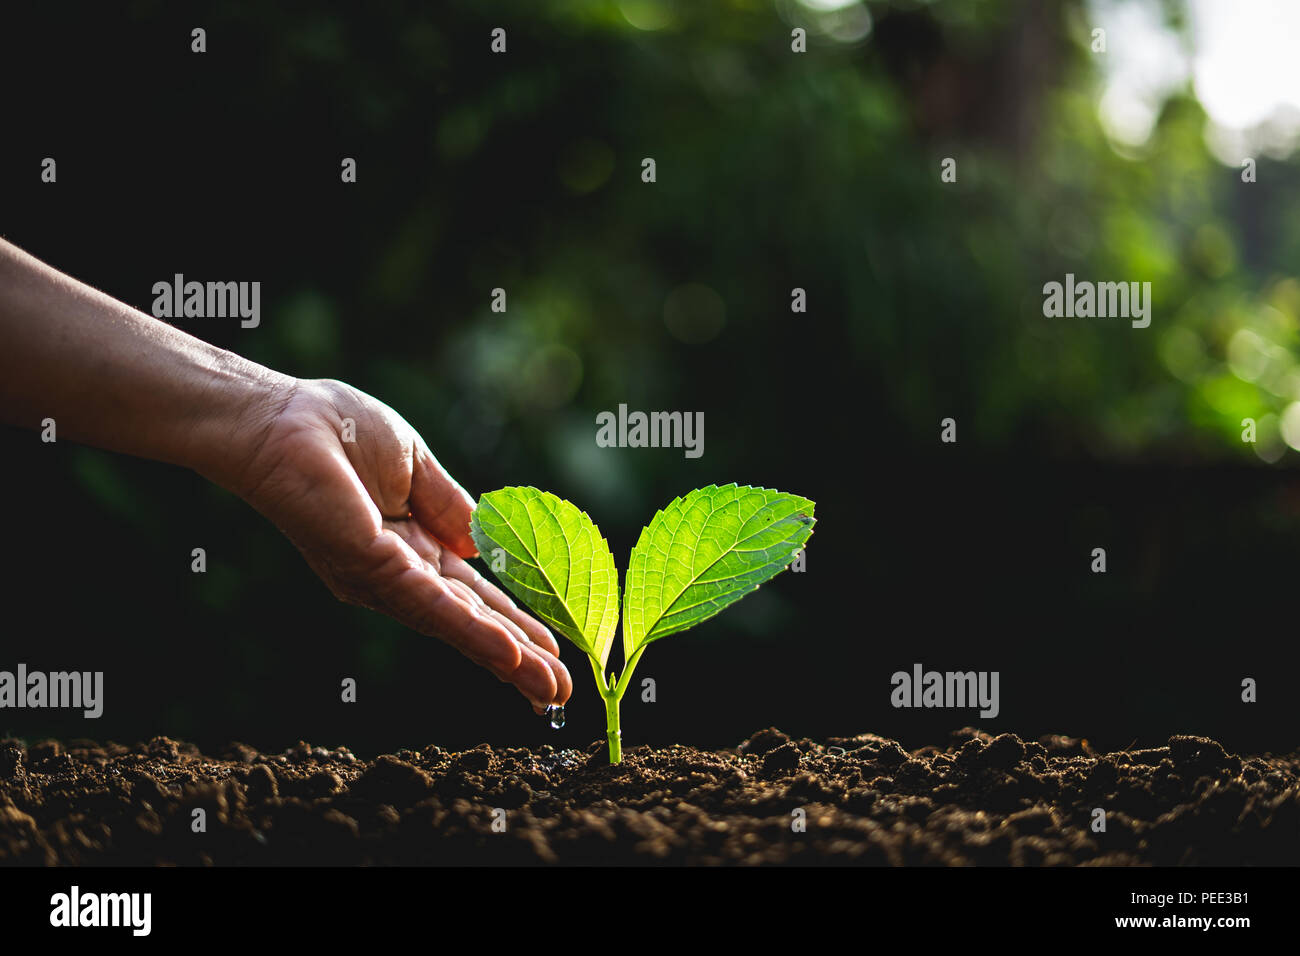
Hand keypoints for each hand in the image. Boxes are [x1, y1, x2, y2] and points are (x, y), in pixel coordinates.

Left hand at [223, 377, 571, 711]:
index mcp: (412, 549)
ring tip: (550, 691)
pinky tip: (508, 656)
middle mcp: (397, 575)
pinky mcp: (371, 567)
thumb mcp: (416, 467)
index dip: (514, 623)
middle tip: (561, 696)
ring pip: (456, 626)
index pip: (472, 597)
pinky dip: (472, 633)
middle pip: (469, 624)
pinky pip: (431, 606)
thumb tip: (485, 546)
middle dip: (518, 661)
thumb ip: (452, 508)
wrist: (284, 417)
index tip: (554, 654)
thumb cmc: (336, 430)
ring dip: (507, 659)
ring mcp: (383, 576)